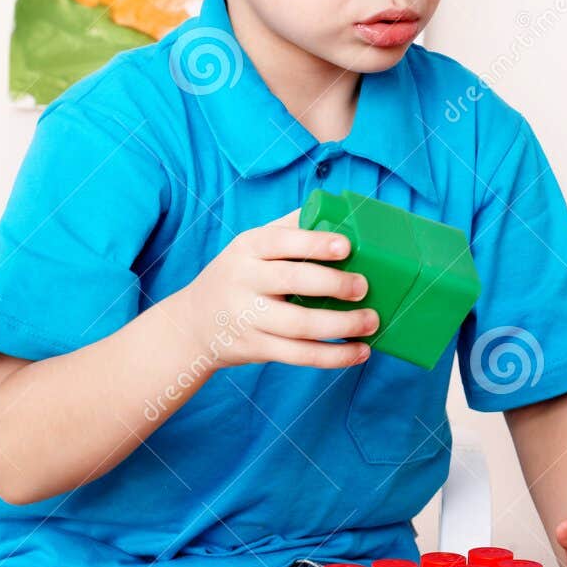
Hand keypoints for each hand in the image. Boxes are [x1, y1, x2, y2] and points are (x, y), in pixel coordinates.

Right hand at [175, 209, 375, 369]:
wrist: (193, 323)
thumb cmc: (239, 275)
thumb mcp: (251, 245)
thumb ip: (289, 228)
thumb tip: (339, 210)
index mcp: (247, 248)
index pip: (281, 242)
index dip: (315, 243)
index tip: (346, 247)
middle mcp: (244, 280)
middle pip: (292, 281)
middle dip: (334, 284)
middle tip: (364, 287)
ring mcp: (248, 317)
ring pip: (299, 325)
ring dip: (342, 325)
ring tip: (372, 321)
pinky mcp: (256, 348)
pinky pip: (299, 355)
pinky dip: (334, 356)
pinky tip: (361, 351)